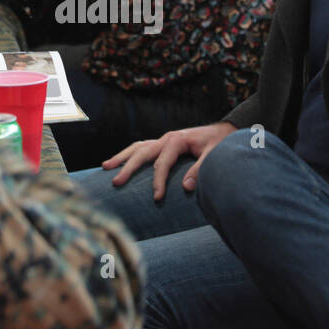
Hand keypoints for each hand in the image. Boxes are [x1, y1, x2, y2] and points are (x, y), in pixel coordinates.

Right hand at [101, 122, 236, 201]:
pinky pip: (142, 148)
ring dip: (121, 157)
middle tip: (116, 182)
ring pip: (137, 147)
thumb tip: (186, 188)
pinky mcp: (163, 144)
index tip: (156, 197)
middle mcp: (166, 138)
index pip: (162, 162)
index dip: (158, 180)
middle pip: (142, 152)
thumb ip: (199, 170)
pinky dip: (130, 155)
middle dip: (128, 167)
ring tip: (105, 167)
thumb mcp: (213, 155)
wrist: (222, 131)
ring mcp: (163, 140)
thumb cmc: (218, 143)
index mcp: (177, 140)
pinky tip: (120, 162)